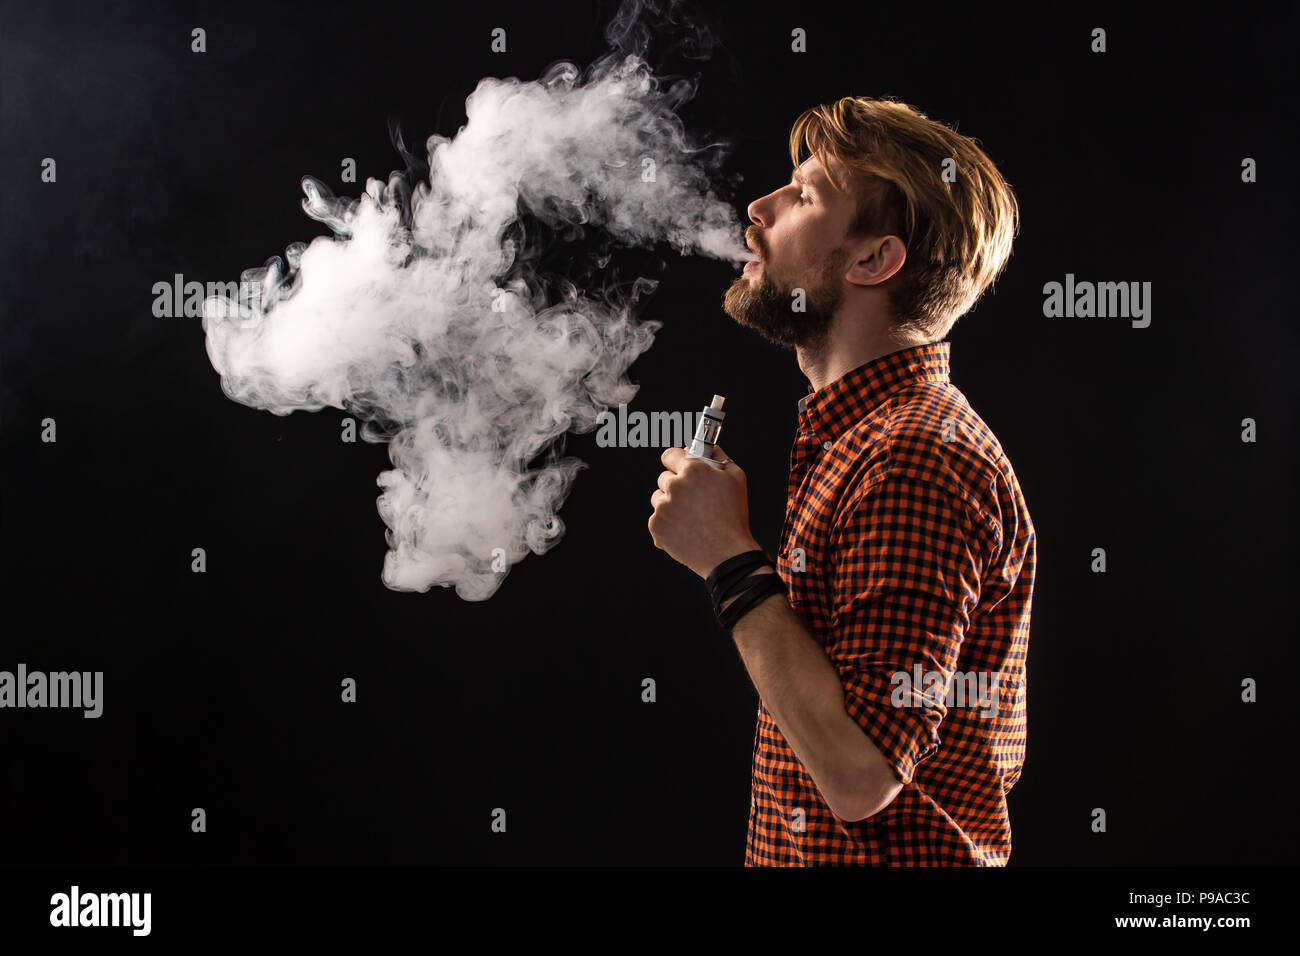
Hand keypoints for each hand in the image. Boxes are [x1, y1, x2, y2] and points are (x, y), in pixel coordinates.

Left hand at [648, 444, 761, 578]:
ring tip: (690, 518)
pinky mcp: (656, 526)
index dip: (676, 460)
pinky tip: (685, 530)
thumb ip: (719, 457)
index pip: (670, 455)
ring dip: (669, 504)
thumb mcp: (736, 478)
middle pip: (664, 478)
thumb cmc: (734, 516)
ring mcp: (662, 507)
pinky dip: (667, 524)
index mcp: (692, 471)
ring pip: (658, 499)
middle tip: (693, 500)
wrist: (727, 554)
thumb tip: (708, 448)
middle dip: (676, 486)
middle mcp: (673, 486)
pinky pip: (657, 519)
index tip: (679, 465)